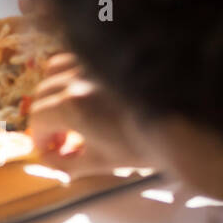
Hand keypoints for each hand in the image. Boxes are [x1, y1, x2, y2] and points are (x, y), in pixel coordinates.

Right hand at [28, 55, 154, 178]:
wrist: (184, 125)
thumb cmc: (143, 146)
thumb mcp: (102, 162)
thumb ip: (67, 164)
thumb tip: (47, 161)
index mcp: (71, 106)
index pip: (38, 119)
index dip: (39, 137)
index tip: (48, 150)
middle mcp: (76, 79)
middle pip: (42, 95)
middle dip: (45, 118)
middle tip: (59, 137)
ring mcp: (91, 65)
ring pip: (54, 71)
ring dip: (53, 92)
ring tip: (67, 108)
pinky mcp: (107, 59)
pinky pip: (76, 60)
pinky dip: (70, 74)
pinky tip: (84, 90)